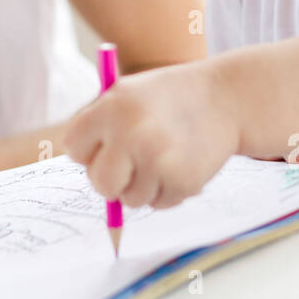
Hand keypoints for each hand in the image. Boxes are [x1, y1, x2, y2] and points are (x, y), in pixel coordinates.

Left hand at [61, 59, 239, 209]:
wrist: (225, 97)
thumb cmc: (168, 97)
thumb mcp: (127, 94)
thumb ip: (99, 128)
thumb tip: (85, 173)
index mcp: (111, 107)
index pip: (73, 149)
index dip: (89, 150)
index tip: (106, 144)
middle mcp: (131, 133)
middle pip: (100, 183)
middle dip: (112, 179)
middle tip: (131, 162)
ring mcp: (158, 159)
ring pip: (130, 200)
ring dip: (143, 186)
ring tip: (163, 155)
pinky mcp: (183, 181)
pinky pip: (159, 204)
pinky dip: (167, 191)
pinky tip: (180, 162)